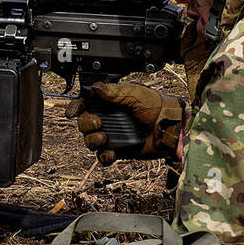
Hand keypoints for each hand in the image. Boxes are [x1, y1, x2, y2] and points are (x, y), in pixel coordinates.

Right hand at [65, 82, 185, 165]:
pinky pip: (103, 156)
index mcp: (110, 102)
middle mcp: (108, 118)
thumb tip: (96, 87)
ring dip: (92, 140)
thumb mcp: (135, 93)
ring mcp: (113, 135)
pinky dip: (103, 156)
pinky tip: (110, 152)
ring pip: (90, 141)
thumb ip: (114, 92)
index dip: (76, 107)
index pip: (86, 104)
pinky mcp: (119, 150)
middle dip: (86, 124)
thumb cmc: (157, 106)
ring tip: (104, 137)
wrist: (170, 127)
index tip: (73, 111)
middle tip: (97, 123)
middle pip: (84, 123)